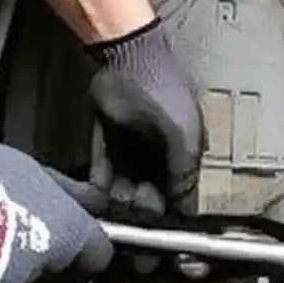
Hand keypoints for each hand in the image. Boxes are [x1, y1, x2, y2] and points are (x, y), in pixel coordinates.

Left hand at [87, 18, 202, 216]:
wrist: (126, 54)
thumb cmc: (161, 89)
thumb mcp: (182, 133)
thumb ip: (183, 170)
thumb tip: (186, 206)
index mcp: (183, 151)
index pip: (179, 192)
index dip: (171, 212)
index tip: (159, 228)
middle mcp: (158, 152)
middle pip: (151, 192)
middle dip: (142, 209)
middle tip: (133, 219)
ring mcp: (132, 146)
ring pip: (126, 184)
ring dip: (120, 200)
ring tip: (114, 210)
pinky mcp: (106, 140)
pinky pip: (103, 169)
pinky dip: (100, 185)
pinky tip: (98, 197)